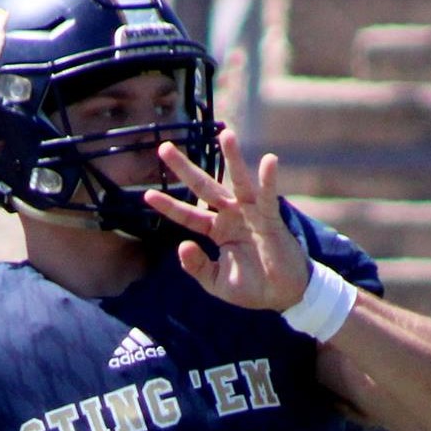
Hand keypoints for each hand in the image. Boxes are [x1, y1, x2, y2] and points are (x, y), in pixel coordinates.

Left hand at [144, 128, 310, 311]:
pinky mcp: (271, 219)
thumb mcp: (215, 282)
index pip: (188, 216)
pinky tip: (269, 160)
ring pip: (238, 182)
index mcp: (216, 231)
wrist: (282, 296)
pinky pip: (269, 197)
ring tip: (226, 134)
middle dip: (185, 169)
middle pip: (204, 188)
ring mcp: (251, 215)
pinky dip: (269, 180)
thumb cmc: (251, 288)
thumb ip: (196, 266)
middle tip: (163, 148)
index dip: (169, 206)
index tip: (147, 195)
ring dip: (233, 159)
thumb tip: (181, 245)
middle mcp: (231, 216)